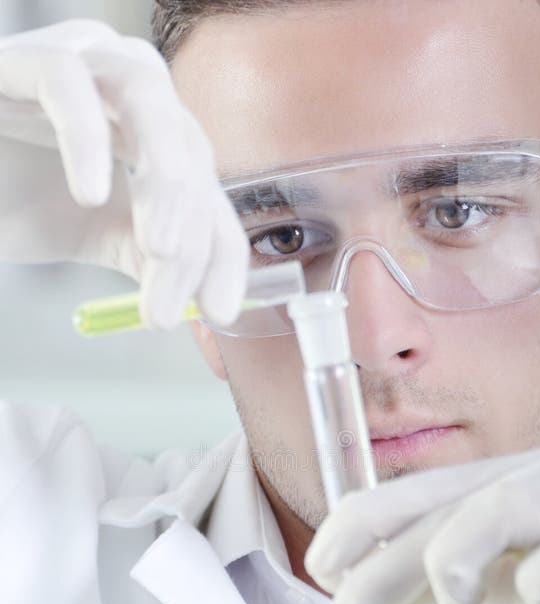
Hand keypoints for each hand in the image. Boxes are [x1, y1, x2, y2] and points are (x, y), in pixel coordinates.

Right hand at [0, 19, 248, 328]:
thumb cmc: (13, 196)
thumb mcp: (96, 234)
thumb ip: (150, 254)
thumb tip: (205, 300)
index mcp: (158, 127)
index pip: (209, 188)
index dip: (222, 253)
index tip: (218, 313)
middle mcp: (132, 84)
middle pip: (191, 153)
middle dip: (191, 240)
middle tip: (166, 306)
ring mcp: (85, 58)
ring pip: (151, 106)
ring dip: (167, 183)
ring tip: (159, 250)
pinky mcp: (30, 56)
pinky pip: (69, 82)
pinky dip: (88, 138)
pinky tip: (89, 194)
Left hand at [306, 441, 539, 603]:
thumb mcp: (506, 582)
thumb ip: (452, 573)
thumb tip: (376, 589)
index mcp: (494, 487)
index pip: (403, 493)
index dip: (350, 529)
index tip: (323, 574)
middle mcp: (528, 482)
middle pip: (427, 515)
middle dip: (372, 577)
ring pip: (485, 515)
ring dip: (452, 568)